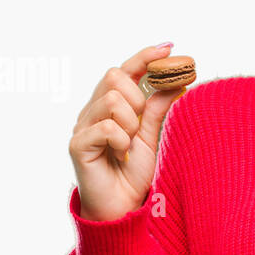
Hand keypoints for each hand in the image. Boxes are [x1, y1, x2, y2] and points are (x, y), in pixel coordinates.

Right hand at [69, 41, 186, 221]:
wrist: (121, 207)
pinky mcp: (77, 144)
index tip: (169, 47)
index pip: (125, 70)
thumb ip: (157, 109)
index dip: (144, 56)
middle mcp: (93, 111)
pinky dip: (121, 140)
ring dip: (130, 123)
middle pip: (114, 76)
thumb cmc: (132, 173)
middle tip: (140, 125)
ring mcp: (82, 126)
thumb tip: (176, 81)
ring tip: (129, 145)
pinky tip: (120, 155)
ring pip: (111, 101)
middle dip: (137, 97)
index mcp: (110, 106)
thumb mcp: (152, 136)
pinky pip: (106, 127)